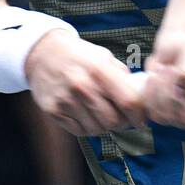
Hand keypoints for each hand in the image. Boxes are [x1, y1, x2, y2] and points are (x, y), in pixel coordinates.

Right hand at [24, 30, 146, 135]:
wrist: (43, 53)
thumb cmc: (79, 56)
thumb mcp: (103, 57)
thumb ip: (122, 76)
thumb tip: (141, 97)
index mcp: (99, 70)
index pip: (129, 101)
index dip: (139, 115)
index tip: (141, 120)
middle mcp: (82, 86)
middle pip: (113, 121)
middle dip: (122, 123)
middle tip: (121, 119)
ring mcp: (66, 100)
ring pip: (97, 129)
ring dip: (104, 127)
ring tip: (102, 115)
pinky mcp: (54, 111)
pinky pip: (79, 131)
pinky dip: (87, 128)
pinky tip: (86, 116)